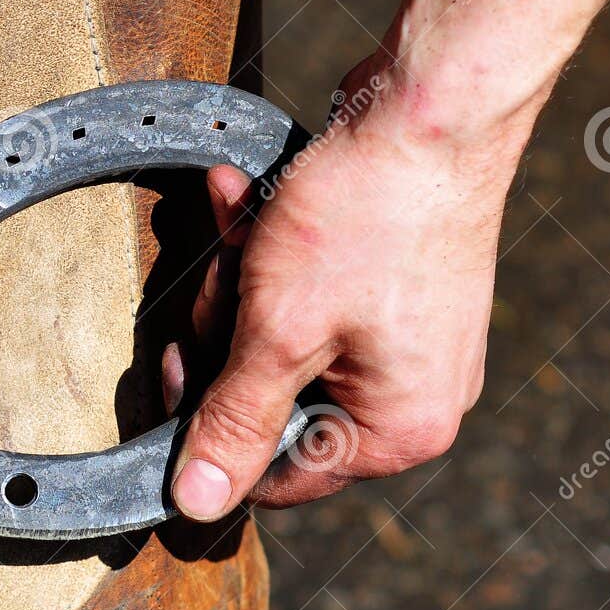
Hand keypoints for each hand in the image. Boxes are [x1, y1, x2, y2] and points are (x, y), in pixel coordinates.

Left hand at [164, 58, 537, 518]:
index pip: (277, 474)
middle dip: (230, 331)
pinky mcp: (389, 286)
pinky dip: (266, 250)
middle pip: (271, 400)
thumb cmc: (367, 217)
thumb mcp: (278, 331)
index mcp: (397, 430)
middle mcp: (410, 394)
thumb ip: (234, 422)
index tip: (178, 366)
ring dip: (241, 279)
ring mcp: (403, 338)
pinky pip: (303, 290)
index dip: (211, 429)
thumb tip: (196, 504)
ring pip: (276, 337)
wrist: (431, 104)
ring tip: (244, 224)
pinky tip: (243, 201)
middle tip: (226, 278)